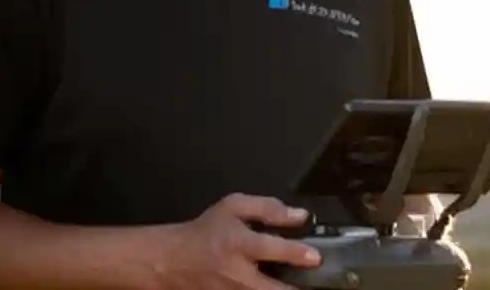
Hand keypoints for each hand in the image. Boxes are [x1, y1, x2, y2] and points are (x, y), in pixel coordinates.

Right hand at [151, 193, 321, 288]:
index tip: (316, 258)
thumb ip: (268, 208)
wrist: (172, 261)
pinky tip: (279, 286)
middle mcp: (237, 274)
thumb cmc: (206, 231)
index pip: (272, 249)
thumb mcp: (233, 207)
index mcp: (238, 243)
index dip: (296, 253)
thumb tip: (300, 216)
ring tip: (301, 286)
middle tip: (316, 285)